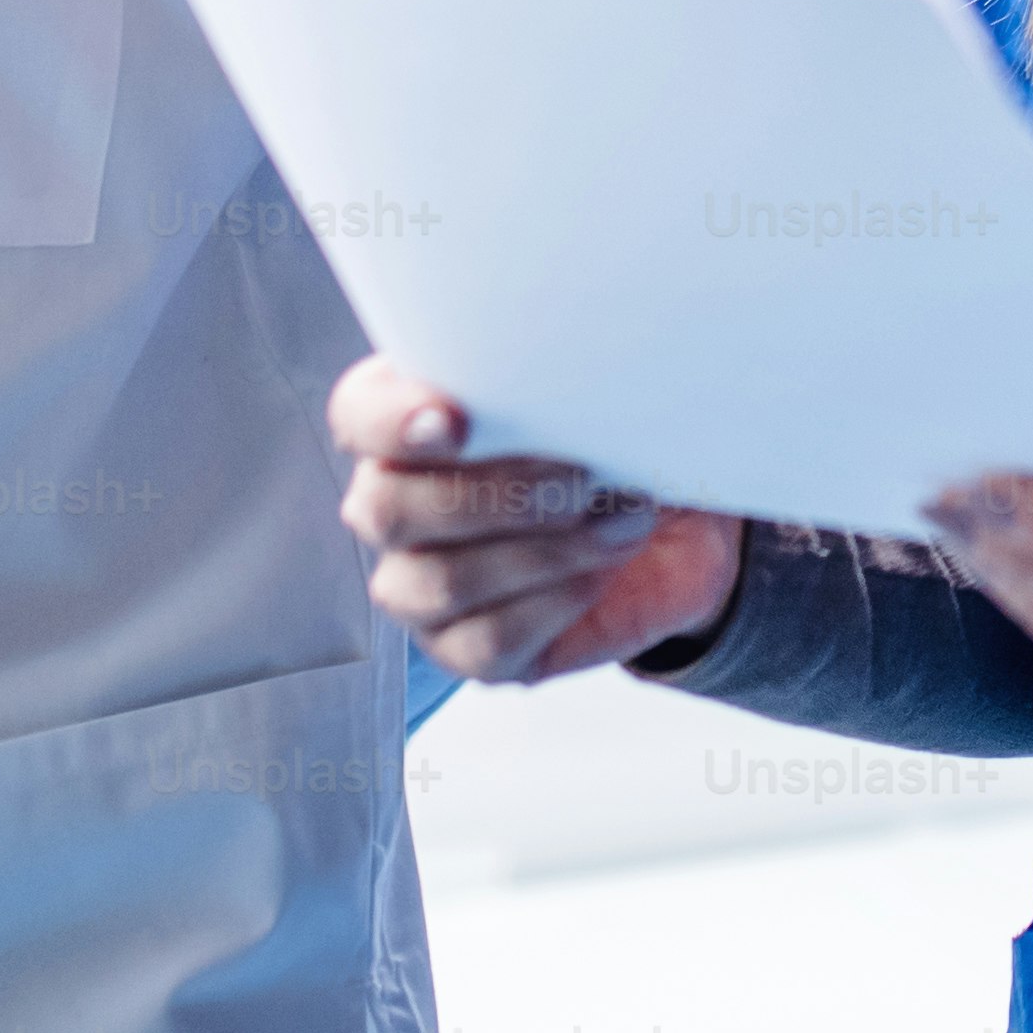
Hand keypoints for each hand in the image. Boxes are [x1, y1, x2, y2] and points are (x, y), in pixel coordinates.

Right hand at [331, 357, 744, 684]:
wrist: (675, 527)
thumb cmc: (617, 443)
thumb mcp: (595, 396)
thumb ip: (553, 383)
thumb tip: (562, 385)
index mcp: (408, 424)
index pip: (357, 416)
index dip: (389, 422)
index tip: (456, 422)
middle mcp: (395, 507)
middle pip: (385, 509)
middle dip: (492, 495)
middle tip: (581, 478)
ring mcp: (420, 586)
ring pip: (437, 583)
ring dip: (544, 552)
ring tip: (622, 521)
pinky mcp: (465, 650)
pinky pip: (485, 644)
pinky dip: (555, 602)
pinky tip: (603, 570)